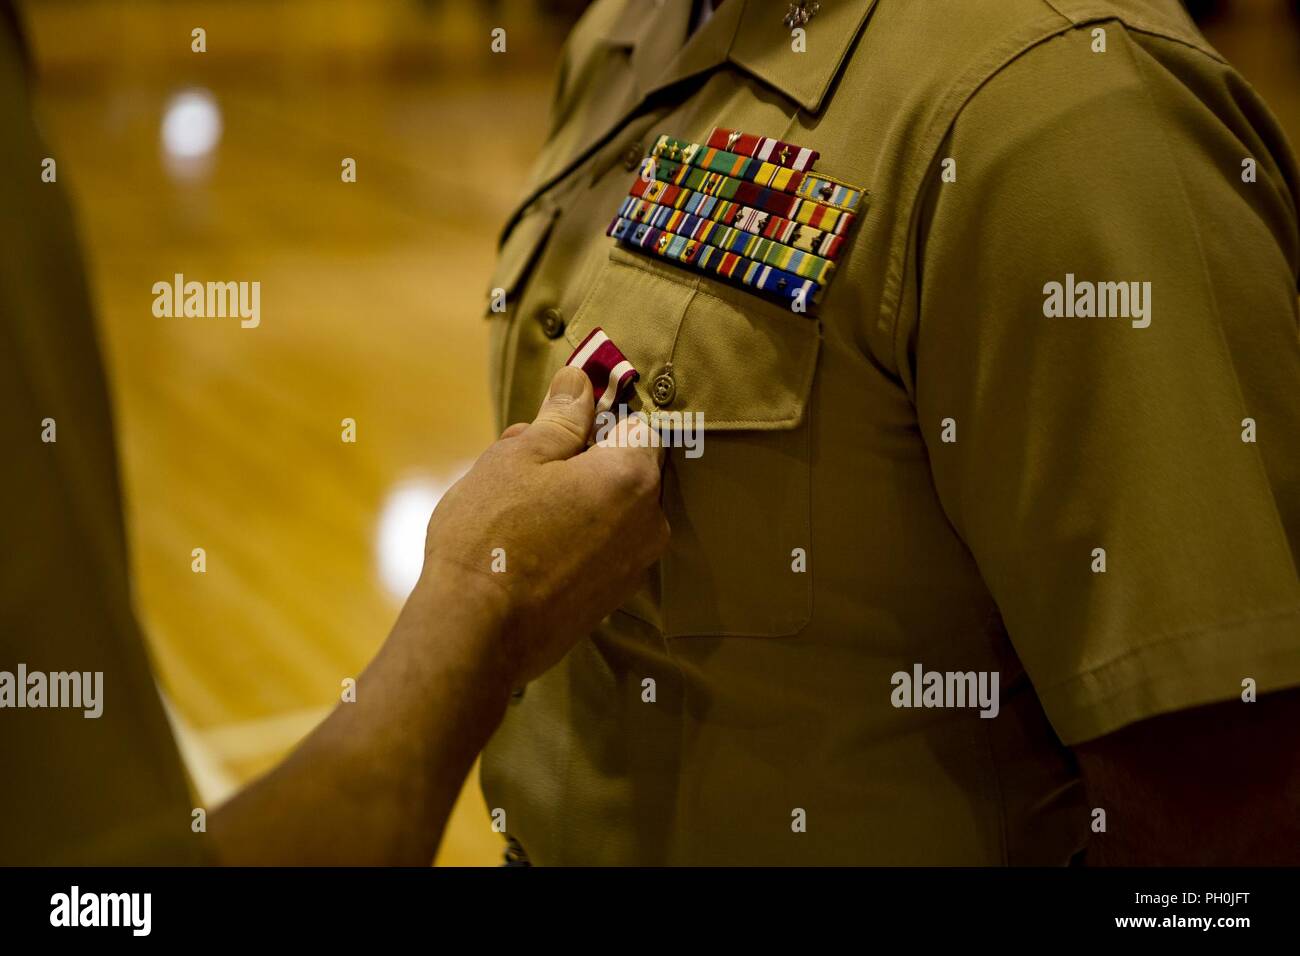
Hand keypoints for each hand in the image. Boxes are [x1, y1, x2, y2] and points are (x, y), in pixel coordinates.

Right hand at [421, 366, 668, 687]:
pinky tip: (529, 543)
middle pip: (627, 467)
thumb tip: (581, 380)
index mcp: (633, 477)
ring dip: (576, 497)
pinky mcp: (613, 598)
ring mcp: (635, 566)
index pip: (636, 421)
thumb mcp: (518, 457)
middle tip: (525, 461)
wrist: (476, 634)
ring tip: (518, 505)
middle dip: (582, 456)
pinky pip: (602, 547)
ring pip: (612, 509)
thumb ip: (561, 417)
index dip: (598, 412)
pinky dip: (575, 536)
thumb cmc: (492, 535)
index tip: (559, 417)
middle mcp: (651, 522)